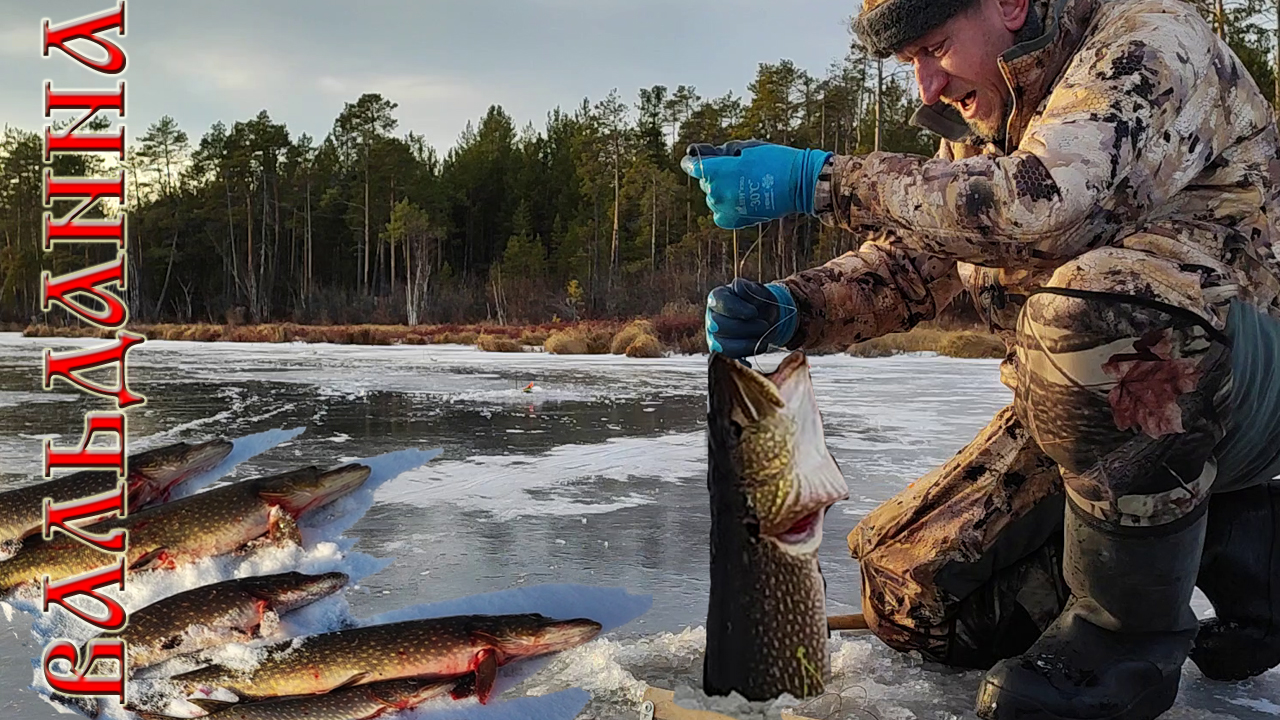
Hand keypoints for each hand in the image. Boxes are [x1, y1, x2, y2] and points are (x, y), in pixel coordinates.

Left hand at [680, 140, 830, 229]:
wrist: (797, 183)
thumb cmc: (774, 160)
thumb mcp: (747, 148)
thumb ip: (723, 153)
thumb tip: (712, 157)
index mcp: (717, 171)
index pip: (691, 166)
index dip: (691, 162)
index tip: (690, 160)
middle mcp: (717, 192)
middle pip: (705, 182)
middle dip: (715, 176)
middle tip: (735, 171)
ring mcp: (725, 208)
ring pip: (712, 198)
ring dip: (721, 192)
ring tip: (742, 186)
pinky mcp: (734, 221)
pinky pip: (720, 214)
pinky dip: (726, 208)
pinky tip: (739, 201)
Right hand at [705, 278, 797, 357]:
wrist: (766, 318)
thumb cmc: (759, 303)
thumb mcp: (759, 292)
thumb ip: (749, 289)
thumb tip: (737, 286)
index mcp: (717, 297)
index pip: (719, 302)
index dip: (736, 308)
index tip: (754, 312)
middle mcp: (711, 317)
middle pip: (718, 324)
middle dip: (744, 327)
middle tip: (764, 325)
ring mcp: (714, 335)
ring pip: (721, 344)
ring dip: (746, 343)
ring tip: (764, 337)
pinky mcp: (722, 350)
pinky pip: (729, 356)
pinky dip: (745, 354)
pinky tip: (759, 346)